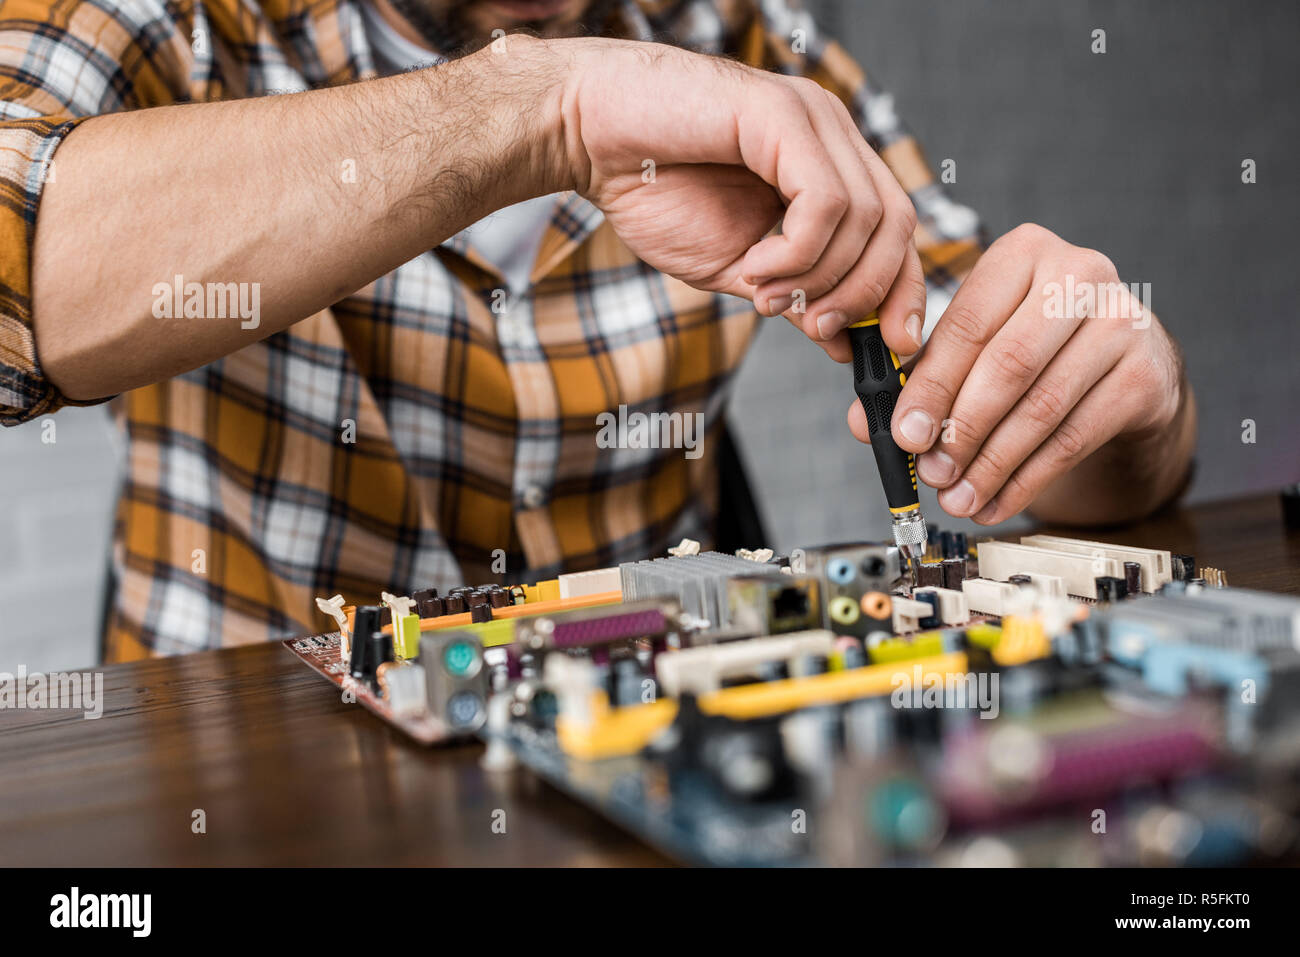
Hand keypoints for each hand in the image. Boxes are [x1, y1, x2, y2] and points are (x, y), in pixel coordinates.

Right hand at [550, 38, 917, 359]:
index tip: (893, 347)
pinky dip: (796, 253)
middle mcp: (832, 134)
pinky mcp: (782, 113)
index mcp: (829, 165)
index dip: (905, 291)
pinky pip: (824, 203)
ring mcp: (812, 118)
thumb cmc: (655, 192)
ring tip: (762, 292)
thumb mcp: (738, 267)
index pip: (897, 230)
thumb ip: (796, 296)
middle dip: (865, 294)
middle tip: (814, 327)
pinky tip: (755, 266)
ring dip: (817, 277)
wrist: (590, 137)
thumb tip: (844, 342)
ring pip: (865, 219)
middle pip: (897, 226)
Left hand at [849, 223, 1185, 523]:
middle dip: (961, 429)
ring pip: (1042, 408)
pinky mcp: (1146, 375)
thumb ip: (920, 376)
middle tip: (931, 473)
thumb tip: (866, 423)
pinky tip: (996, 502)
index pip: (967, 324)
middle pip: (1007, 366)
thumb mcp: (977, 343)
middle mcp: (1078, 275)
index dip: (931, 386)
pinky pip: (1074, 438)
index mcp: (1023, 252)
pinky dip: (1027, 480)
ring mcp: (1121, 322)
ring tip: (957, 498)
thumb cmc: (1034, 342)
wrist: (1126, 356)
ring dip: (991, 464)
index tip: (903, 435)